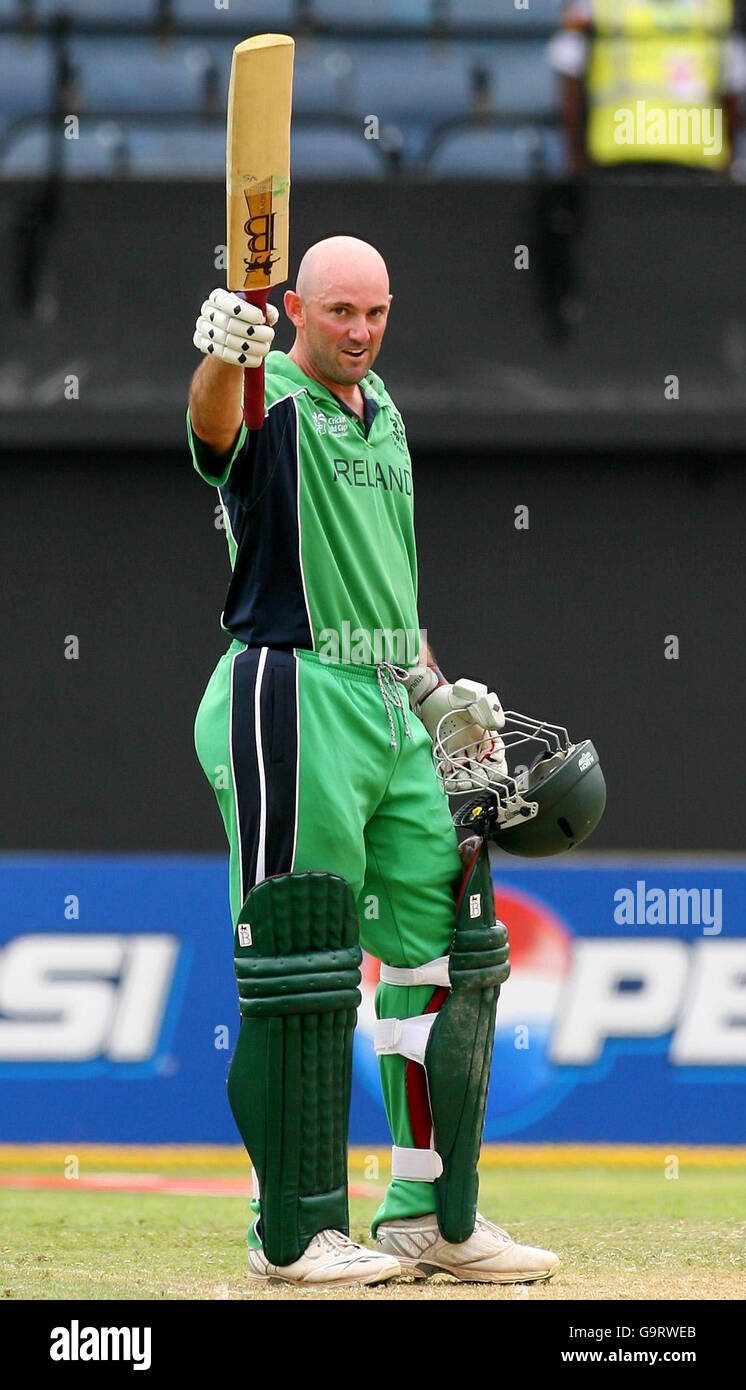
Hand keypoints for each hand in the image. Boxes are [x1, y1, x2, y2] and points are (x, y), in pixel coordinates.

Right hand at [193, 288, 277, 367]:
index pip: (228, 302)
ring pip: (227, 340)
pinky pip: (224, 354)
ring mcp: (202, 328)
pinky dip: (243, 358)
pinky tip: (256, 359)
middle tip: (269, 335)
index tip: (261, 318)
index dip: (245, 311)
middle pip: (229, 324)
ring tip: (265, 348)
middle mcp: (207, 311)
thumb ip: (266, 311)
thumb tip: (269, 315)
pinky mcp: (202, 344)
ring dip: (250, 346)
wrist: (231, 337)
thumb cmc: (247, 320)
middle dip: (252, 331)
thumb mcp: (257, 312)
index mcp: (218, 298)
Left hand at [404, 667, 507, 791]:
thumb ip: (487, 712)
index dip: (496, 764)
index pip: (499, 756)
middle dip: (479, 777)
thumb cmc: (453, 696)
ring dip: (464, 780)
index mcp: (488, 736)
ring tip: (456, 783)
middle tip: (470, 779)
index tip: (486, 765)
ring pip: (468, 773)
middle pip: (484, 769)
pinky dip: (449, 776)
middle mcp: (477, 746)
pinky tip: (445, 777)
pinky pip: (452, 769)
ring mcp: (463, 750)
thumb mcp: (474, 701)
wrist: (431, 698)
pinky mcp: (448, 753)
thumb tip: (496, 725)